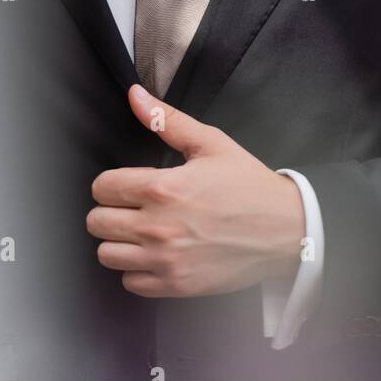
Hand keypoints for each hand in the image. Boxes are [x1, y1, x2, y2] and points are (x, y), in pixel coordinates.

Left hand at [86, 84, 306, 298]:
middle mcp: (157, 227)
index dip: (111, 182)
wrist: (284, 229)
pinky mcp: (175, 285)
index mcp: (162, 188)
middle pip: (96, 222)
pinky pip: (130, 282)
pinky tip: (156, 253)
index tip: (127, 184)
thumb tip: (134, 95)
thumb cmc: (248, 184)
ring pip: (107, 255)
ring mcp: (165, 260)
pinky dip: (137, 269)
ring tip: (141, 230)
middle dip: (111, 210)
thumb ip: (165, 119)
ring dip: (120, 241)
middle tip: (134, 206)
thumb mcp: (210, 143)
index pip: (102, 187)